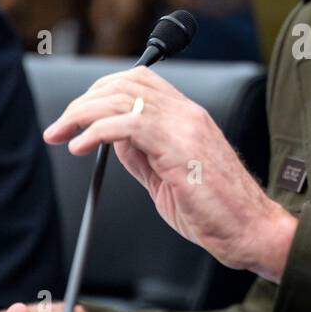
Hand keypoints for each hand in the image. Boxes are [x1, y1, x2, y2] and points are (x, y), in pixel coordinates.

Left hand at [44, 66, 297, 281]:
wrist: (250, 230)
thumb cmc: (217, 213)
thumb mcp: (165, 178)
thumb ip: (140, 154)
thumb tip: (109, 139)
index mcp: (188, 117)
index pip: (139, 81)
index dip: (101, 91)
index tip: (77, 115)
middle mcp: (187, 113)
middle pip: (125, 82)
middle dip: (83, 101)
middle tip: (60, 127)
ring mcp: (186, 125)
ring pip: (122, 97)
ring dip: (81, 113)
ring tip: (61, 134)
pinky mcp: (179, 145)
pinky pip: (128, 123)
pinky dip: (96, 131)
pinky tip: (80, 147)